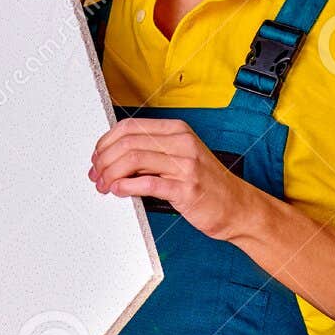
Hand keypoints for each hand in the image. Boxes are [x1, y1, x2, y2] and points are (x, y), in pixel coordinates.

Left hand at [88, 118, 249, 238]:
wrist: (238, 207)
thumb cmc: (207, 184)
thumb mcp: (180, 157)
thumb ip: (151, 152)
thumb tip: (114, 157)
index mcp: (177, 130)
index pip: (130, 127)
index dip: (106, 141)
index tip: (97, 157)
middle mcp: (181, 143)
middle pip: (128, 143)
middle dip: (104, 160)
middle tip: (96, 175)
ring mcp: (186, 165)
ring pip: (133, 160)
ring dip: (111, 174)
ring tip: (104, 185)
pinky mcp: (187, 188)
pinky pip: (148, 183)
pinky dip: (126, 186)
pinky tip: (118, 191)